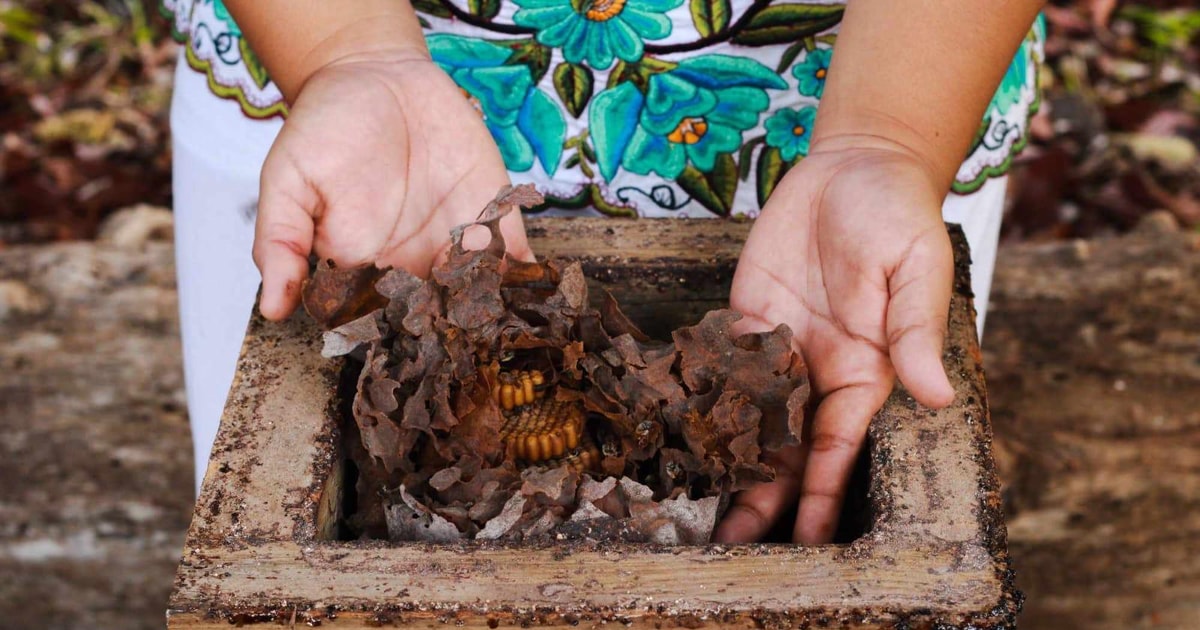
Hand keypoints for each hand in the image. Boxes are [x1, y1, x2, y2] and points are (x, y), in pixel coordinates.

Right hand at [252, 50, 532, 319]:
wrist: (373, 74)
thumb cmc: (323, 128)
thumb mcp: (288, 181)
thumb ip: (281, 242)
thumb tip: (270, 308)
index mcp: (367, 268)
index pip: (384, 319)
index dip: (399, 337)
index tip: (413, 348)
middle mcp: (416, 263)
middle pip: (441, 315)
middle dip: (458, 334)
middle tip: (469, 347)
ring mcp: (458, 239)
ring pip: (482, 292)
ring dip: (497, 312)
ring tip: (505, 328)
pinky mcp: (493, 210)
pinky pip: (515, 250)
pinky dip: (528, 273)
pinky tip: (537, 289)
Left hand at [714, 139, 955, 544]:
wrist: (854, 166)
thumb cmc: (898, 215)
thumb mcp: (917, 270)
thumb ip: (916, 332)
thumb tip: (935, 394)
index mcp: (866, 370)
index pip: (839, 445)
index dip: (823, 492)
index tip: (809, 538)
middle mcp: (819, 369)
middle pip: (788, 446)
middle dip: (765, 496)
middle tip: (734, 547)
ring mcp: (778, 345)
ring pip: (750, 415)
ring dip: (730, 460)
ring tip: (703, 507)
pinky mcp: (744, 316)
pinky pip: (720, 363)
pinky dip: (702, 398)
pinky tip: (680, 433)